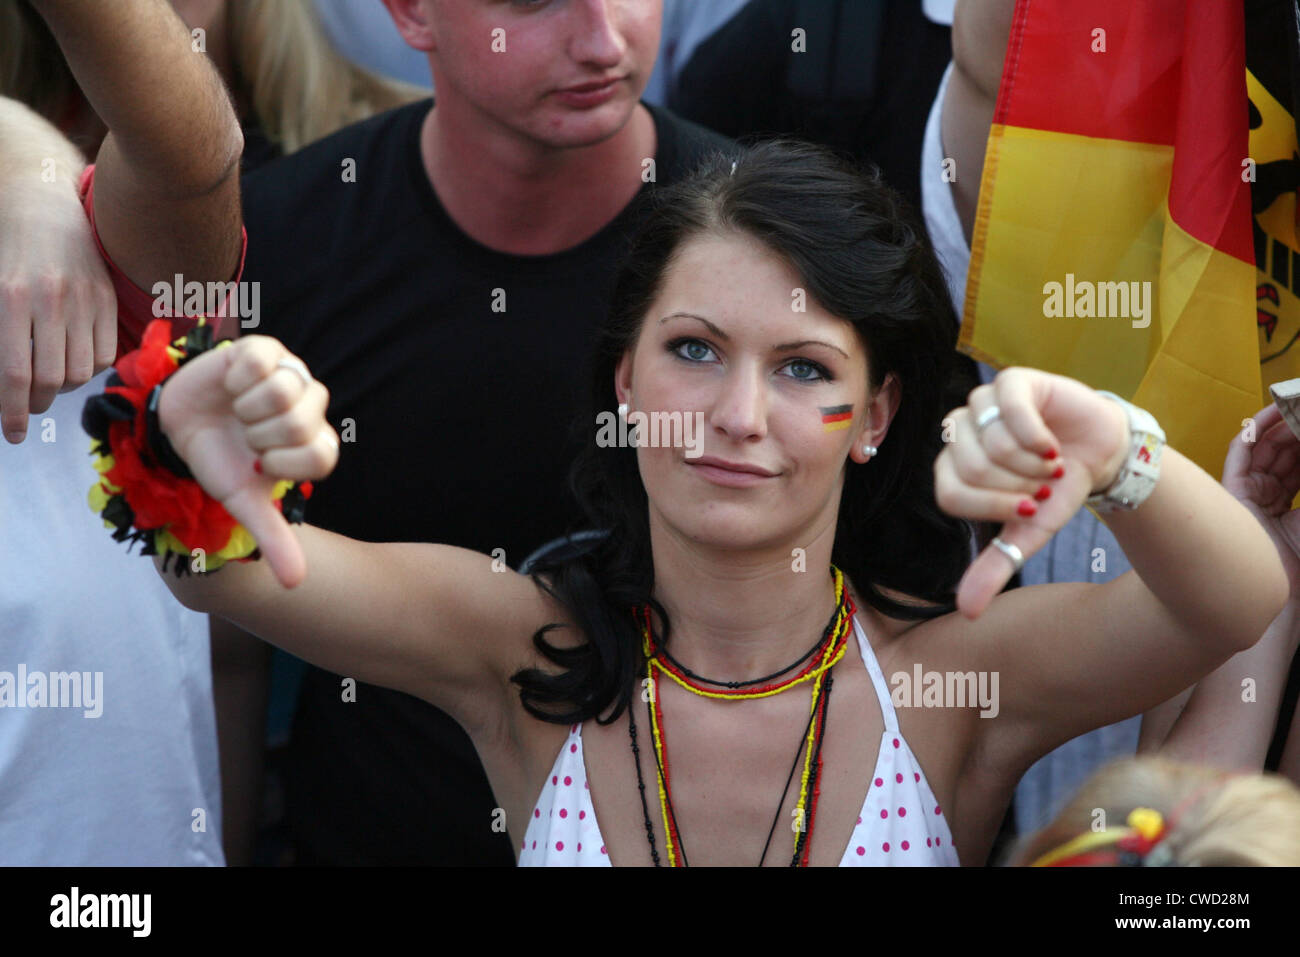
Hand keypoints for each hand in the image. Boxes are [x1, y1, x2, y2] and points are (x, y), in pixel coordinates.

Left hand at [0, 175, 117, 442]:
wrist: (40, 202)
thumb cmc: (3, 247)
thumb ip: (2, 337)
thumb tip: (7, 382)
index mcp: (10, 297)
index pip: (14, 372)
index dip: (11, 411)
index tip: (11, 435)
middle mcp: (50, 300)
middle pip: (49, 378)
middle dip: (35, 404)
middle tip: (27, 408)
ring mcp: (84, 299)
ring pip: (80, 371)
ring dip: (62, 387)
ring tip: (48, 382)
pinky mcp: (107, 298)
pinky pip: (105, 354)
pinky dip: (89, 369)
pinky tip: (73, 360)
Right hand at [158, 336, 338, 588]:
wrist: (179, 426)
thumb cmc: (220, 461)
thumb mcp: (244, 503)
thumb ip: (274, 539)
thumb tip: (296, 586)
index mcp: (313, 442)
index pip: (322, 454)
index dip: (283, 463)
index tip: (259, 464)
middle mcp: (310, 407)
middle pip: (302, 422)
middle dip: (261, 436)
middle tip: (245, 436)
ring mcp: (291, 375)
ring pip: (285, 389)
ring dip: (249, 408)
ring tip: (238, 411)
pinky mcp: (266, 350)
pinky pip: (263, 361)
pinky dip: (238, 379)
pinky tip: (231, 386)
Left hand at [934, 367, 1130, 617]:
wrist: (1101, 454)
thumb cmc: (1056, 491)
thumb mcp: (1028, 533)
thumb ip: (995, 566)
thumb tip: (967, 612)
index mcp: (952, 468)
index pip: (949, 494)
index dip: (992, 507)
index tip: (1030, 507)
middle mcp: (958, 432)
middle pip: (971, 468)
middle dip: (1018, 484)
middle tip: (1044, 482)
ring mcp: (982, 403)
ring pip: (991, 442)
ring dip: (1031, 463)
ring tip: (1050, 463)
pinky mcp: (1012, 382)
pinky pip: (1009, 408)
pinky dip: (1036, 436)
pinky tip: (1052, 444)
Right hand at [1221, 403, 1299, 601]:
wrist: (1281, 586)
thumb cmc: (1299, 554)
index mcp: (1285, 503)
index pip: (1297, 462)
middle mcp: (1266, 495)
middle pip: (1282, 452)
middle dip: (1296, 430)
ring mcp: (1248, 491)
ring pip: (1264, 447)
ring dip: (1281, 425)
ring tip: (1295, 405)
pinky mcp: (1233, 488)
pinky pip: (1241, 451)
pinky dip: (1254, 430)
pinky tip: (1272, 414)